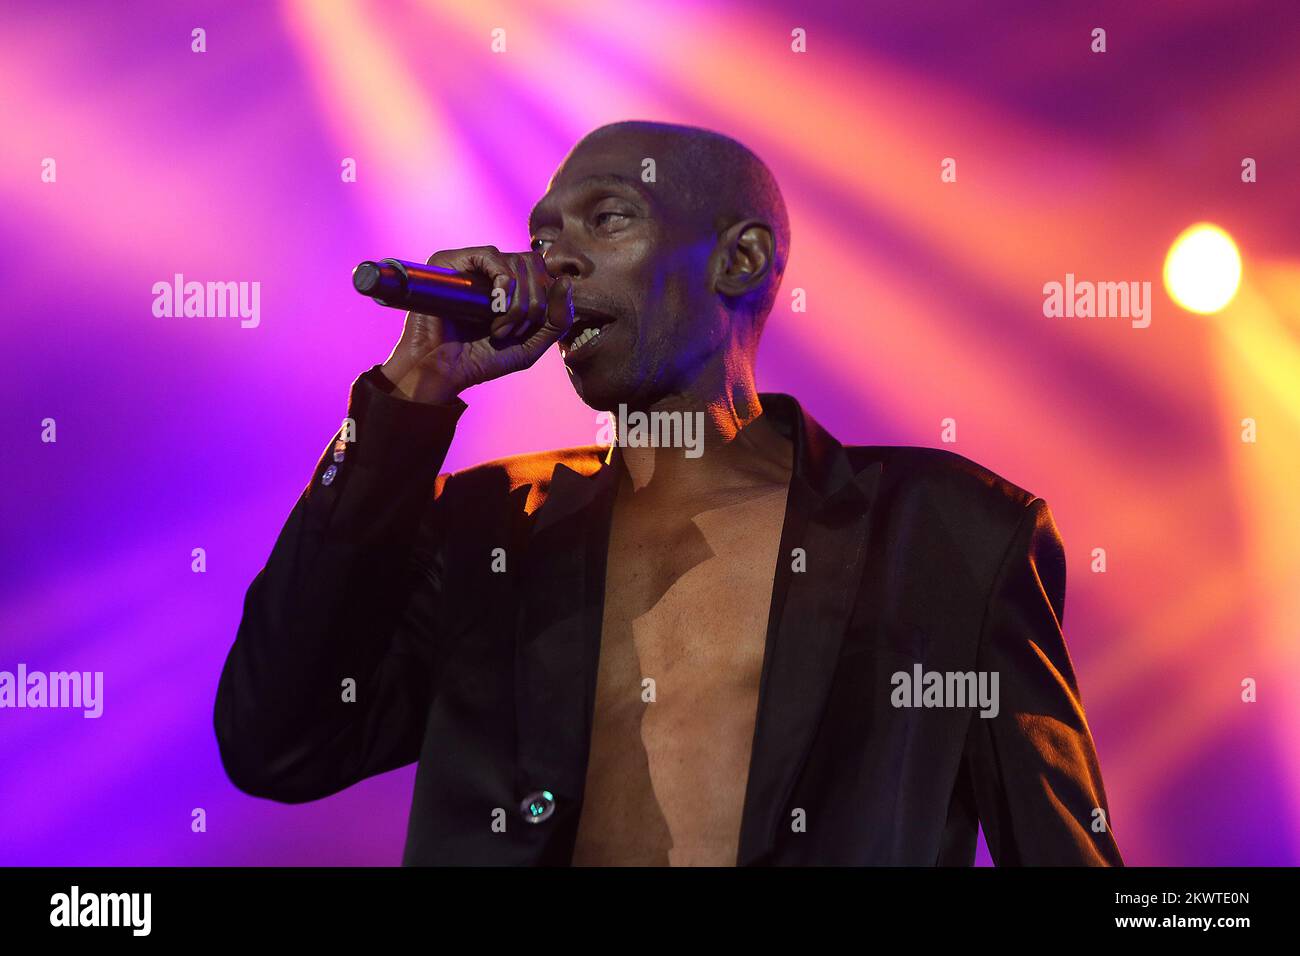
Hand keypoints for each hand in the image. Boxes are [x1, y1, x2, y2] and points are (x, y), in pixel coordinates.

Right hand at [379, 246, 573, 403]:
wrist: (440, 371)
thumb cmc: (480, 360)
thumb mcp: (530, 345)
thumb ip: (558, 319)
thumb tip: (565, 280)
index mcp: (510, 286)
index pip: (546, 273)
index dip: (547, 301)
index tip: (527, 331)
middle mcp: (492, 271)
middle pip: (536, 266)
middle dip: (533, 305)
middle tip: (510, 333)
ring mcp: (471, 264)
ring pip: (518, 262)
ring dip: (516, 304)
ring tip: (498, 329)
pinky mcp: (450, 261)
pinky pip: (492, 255)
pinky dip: (503, 283)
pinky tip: (494, 308)